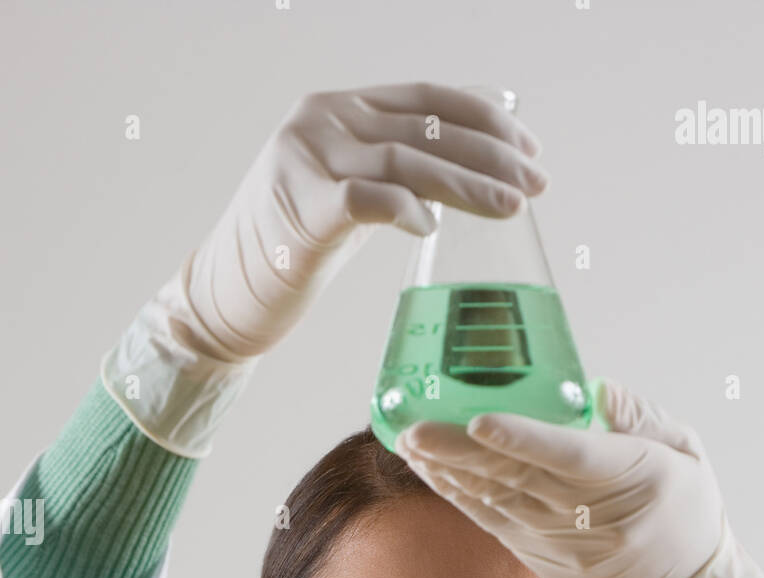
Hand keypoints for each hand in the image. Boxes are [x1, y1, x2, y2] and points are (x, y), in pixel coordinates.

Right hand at [184, 83, 548, 362]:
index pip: (428, 98)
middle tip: (537, 183)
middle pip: (426, 128)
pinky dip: (405, 210)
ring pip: (405, 160)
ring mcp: (307, 160)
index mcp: (341, 108)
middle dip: (492, 155)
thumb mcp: (351, 191)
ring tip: (509, 206)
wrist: (226, 293)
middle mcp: (324, 120)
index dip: (487, 118)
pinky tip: (431, 228)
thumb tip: (469, 160)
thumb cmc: (293, 246)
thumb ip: (397, 168)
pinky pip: (365, 200)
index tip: (531, 148)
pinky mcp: (298, 210)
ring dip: (467, 184)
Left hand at [392, 380, 763, 577]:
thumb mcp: (686, 451)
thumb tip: (593, 387)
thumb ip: (639, 414)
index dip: (522, 439)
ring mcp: (556, 539)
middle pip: (516, 477)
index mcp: (633, 478)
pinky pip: (489, 518)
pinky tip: (428, 467)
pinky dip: (457, 492)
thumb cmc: (685, 512)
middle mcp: (588, 514)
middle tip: (416, 425)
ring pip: (494, 498)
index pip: (569, 456)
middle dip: (461, 452)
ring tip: (409, 440)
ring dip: (447, 470)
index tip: (482, 420)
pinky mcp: (535, 552)